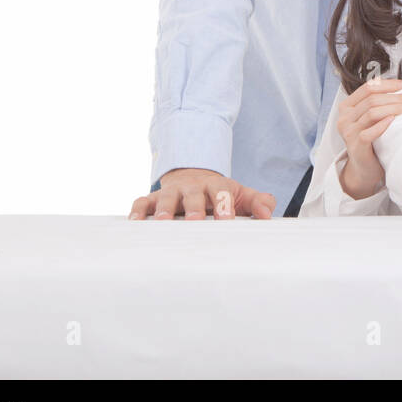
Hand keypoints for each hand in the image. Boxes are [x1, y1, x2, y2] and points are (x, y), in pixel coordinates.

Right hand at [129, 168, 275, 219]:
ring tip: (161, 222)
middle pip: (192, 194)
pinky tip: (134, 223)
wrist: (194, 177)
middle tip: (195, 221)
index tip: (226, 220)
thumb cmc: (220, 194)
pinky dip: (137, 211)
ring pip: (165, 198)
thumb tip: (267, 215)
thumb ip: (258, 202)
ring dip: (163, 209)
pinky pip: (141, 203)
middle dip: (193, 208)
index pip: (221, 191)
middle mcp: (191, 187)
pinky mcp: (152, 199)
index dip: (223, 204)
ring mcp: (171, 192)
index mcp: (215, 186)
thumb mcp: (241, 195)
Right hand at [337, 78, 401, 198]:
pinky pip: (368, 133)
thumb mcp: (371, 118)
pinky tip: (395, 120)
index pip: (368, 87)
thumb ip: (379, 103)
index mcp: (347, 106)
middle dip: (397, 97)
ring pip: (372, 113)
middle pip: (372, 99)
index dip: (389, 84)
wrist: (364, 168)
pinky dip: (382, 125)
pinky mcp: (355, 146)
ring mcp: (348, 132)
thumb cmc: (372, 140)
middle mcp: (344, 117)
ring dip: (395, 108)